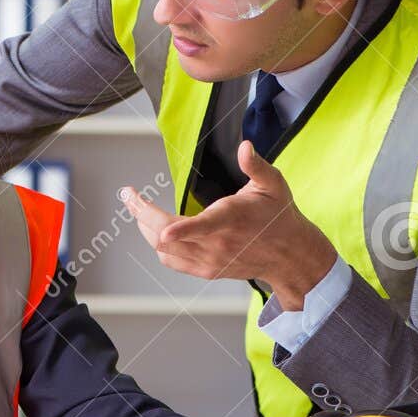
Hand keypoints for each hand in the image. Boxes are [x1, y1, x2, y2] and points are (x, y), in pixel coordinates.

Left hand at [121, 140, 336, 309]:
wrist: (289, 255)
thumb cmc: (278, 215)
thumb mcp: (273, 184)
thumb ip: (256, 165)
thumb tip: (245, 146)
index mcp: (232, 219)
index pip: (203, 227)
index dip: (181, 230)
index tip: (162, 228)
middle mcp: (217, 244)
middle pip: (167, 236)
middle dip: (141, 214)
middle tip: (128, 195)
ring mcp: (209, 260)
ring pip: (163, 249)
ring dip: (145, 228)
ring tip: (137, 208)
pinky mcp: (206, 270)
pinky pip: (170, 261)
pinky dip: (157, 245)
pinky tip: (155, 228)